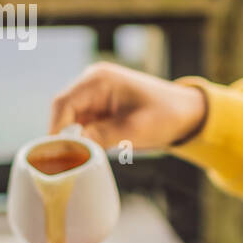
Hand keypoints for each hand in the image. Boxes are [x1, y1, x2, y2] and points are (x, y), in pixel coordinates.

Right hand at [48, 61, 207, 148]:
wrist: (187, 113)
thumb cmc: (166, 116)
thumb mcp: (135, 130)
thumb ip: (101, 137)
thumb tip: (70, 149)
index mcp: (99, 80)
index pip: (63, 104)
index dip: (56, 130)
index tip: (56, 155)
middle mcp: (92, 82)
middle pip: (62, 112)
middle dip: (63, 136)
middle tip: (65, 163)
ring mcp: (95, 94)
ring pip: (70, 120)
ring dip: (74, 139)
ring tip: (78, 161)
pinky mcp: (100, 107)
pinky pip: (82, 124)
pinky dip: (84, 139)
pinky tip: (89, 154)